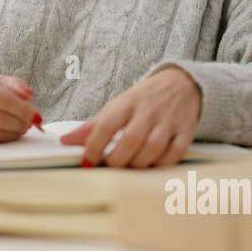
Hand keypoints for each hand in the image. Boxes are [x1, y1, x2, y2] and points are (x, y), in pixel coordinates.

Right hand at [0, 74, 41, 142]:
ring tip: (19, 128)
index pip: (4, 99)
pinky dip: (0, 138)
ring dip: (12, 133)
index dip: (24, 110)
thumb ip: (14, 85)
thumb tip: (28, 95)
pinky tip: (4, 131)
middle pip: (0, 119)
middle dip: (20, 124)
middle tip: (29, 124)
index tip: (36, 116)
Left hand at [60, 67, 201, 167]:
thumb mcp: (116, 106)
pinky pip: (175, 153)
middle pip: (131, 140)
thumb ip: (93, 126)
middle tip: (111, 166)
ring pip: (153, 148)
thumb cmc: (144, 99)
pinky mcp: (186, 130)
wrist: (182, 83)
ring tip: (130, 167)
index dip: (94, 146)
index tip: (87, 162)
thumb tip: (65, 142)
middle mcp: (148, 110)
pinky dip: (162, 163)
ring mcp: (168, 120)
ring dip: (138, 164)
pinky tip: (152, 164)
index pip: (106, 125)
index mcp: (127, 103)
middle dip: (117, 159)